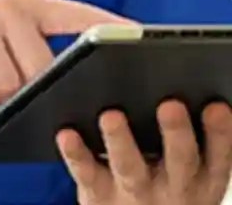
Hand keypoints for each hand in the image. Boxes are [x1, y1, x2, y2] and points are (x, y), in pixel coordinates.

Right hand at [0, 0, 133, 115]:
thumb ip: (35, 47)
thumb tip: (78, 84)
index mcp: (26, 4)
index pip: (81, 16)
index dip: (114, 28)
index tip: (141, 38)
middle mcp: (5, 7)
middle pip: (44, 70)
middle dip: (27, 93)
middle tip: (1, 88)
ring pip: (10, 86)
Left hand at [57, 101, 231, 204]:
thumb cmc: (163, 186)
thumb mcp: (191, 174)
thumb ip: (190, 139)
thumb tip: (188, 88)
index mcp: (202, 177)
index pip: (219, 156)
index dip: (220, 133)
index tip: (217, 107)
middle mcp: (174, 187)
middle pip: (179, 160)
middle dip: (176, 132)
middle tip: (170, 105)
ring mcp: (135, 191)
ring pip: (129, 166)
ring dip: (121, 141)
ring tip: (112, 116)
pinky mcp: (98, 194)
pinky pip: (86, 173)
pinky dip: (76, 154)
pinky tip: (67, 134)